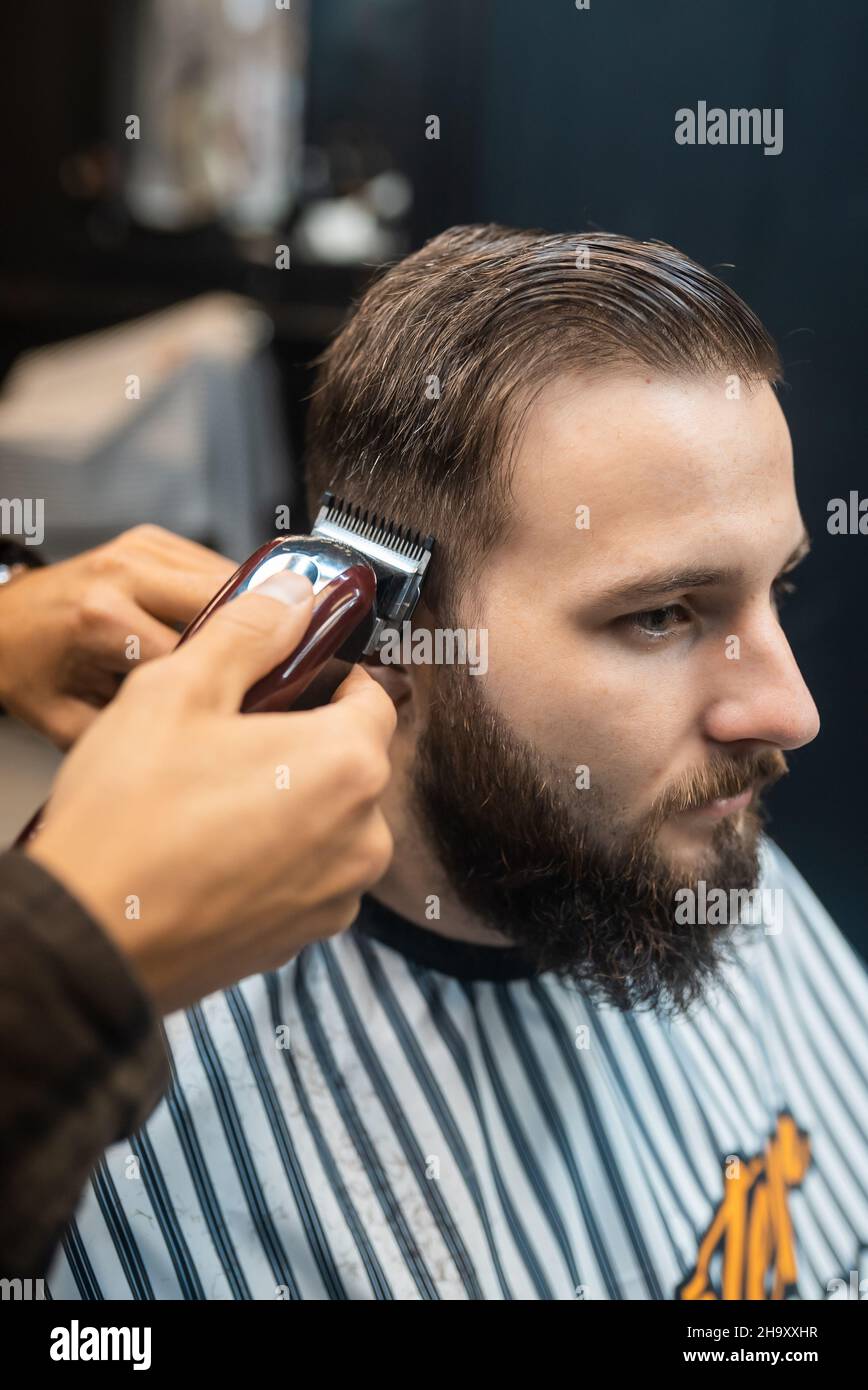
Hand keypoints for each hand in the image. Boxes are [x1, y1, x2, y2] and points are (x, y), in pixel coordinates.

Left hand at [0, 525, 235, 746]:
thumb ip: (137, 732)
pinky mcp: (153, 539)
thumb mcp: (73, 723)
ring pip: (231, 579)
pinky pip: (215, 566)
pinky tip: (222, 625)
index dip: (233, 682)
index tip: (253, 705)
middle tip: (271, 674)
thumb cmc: (30, 671)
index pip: (200, 656)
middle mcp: (124, 573)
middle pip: (229, 604)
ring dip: (247, 614)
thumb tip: (200, 744)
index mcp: (103, 619)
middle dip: (255, 639)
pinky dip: (228, 596)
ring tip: (246, 652)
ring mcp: (141, 549)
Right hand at [25, 571, 396, 1013]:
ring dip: (289, 801)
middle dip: (301, 742)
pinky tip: (212, 849)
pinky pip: (307, 872)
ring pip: (330, 819)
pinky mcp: (305, 936)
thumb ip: (248, 632)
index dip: (329, 677)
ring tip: (211, 799)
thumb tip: (293, 597)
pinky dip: (275, 855)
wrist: (89, 939)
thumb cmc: (128, 820)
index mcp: (348, 765)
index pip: (375, 696)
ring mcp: (338, 895)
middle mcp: (363, 836)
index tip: (288, 679)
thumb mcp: (177, 690)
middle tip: (227, 739)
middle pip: (351, 760)